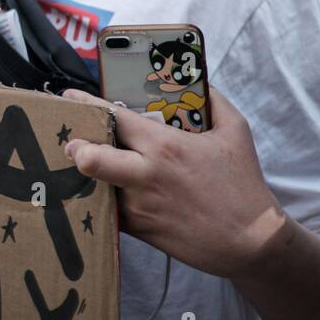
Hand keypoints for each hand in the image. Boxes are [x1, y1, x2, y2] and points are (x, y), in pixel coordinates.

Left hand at [61, 85, 288, 278]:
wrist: (249, 238)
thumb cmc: (242, 182)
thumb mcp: (236, 129)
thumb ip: (214, 100)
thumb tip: (200, 81)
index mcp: (165, 145)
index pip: (115, 119)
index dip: (88, 106)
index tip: (70, 98)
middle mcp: (145, 175)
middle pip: (91, 159)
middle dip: (75, 148)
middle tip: (70, 141)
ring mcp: (139, 207)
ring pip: (98, 187)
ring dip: (92, 176)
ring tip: (90, 165)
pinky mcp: (140, 232)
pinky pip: (111, 212)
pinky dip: (108, 200)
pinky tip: (112, 192)